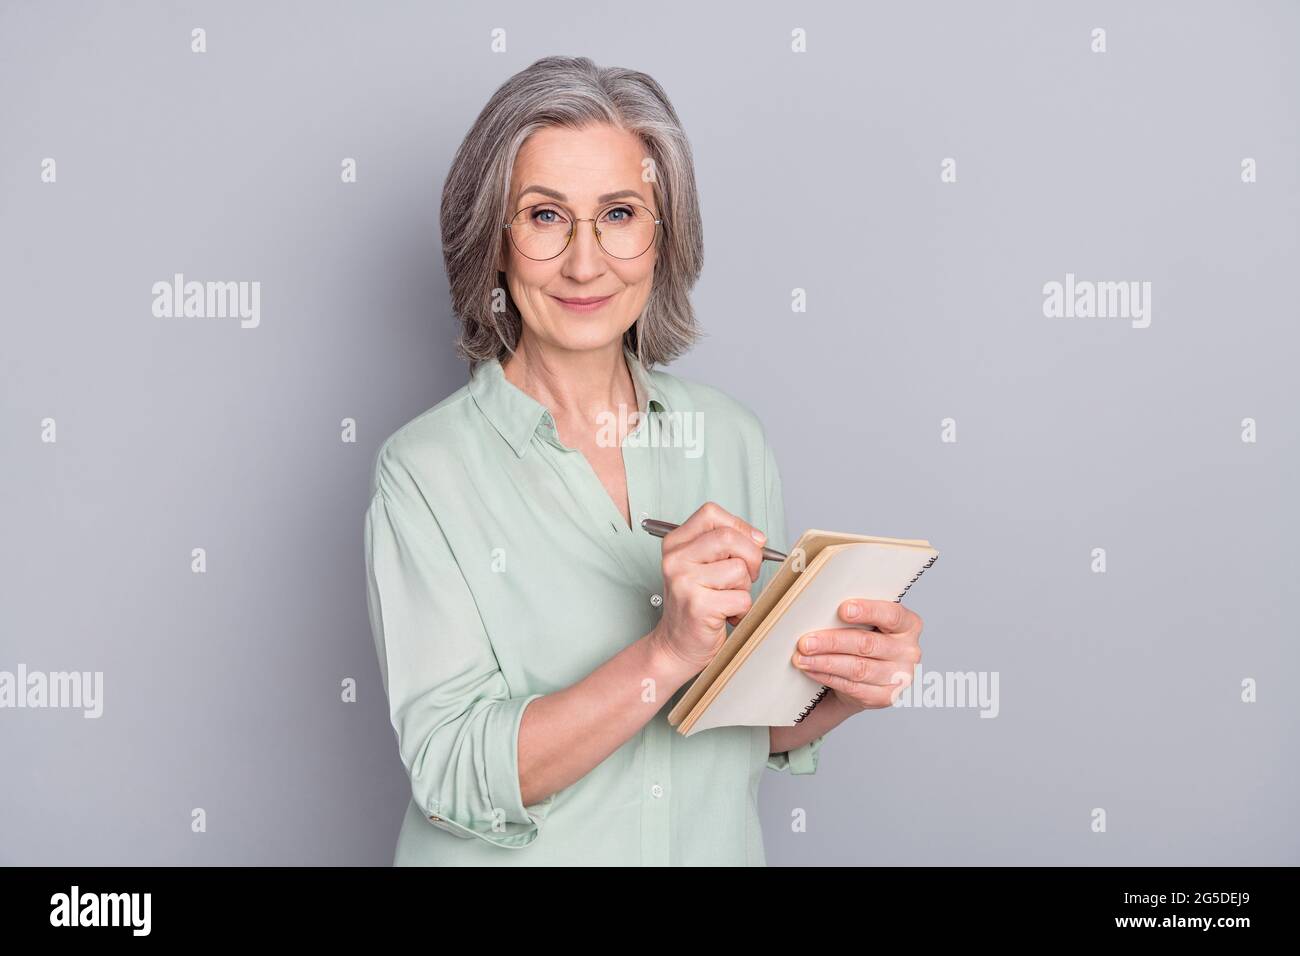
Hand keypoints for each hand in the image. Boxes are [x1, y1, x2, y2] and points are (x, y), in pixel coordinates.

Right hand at [649, 502, 766, 672]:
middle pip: (729, 537)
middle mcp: (675, 559)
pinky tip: (727, 615)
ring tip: (728, 598)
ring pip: (738, 569)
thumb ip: (724, 545)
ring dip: (744, 587)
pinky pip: (741, 598)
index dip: (739, 526)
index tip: (750, 543)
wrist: (676, 645)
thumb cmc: (696, 604)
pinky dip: (742, 609)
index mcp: (675, 543)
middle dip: (750, 556)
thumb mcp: (702, 565)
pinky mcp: (698, 606)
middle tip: (747, 575)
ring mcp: (684, 582)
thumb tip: (759, 539)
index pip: (711, 513)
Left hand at [791, 599, 923, 711]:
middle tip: (806, 642)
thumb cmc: (865, 638)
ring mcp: (900, 677)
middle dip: (832, 642)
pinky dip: (828, 678)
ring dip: (825, 663)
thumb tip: (819, 609)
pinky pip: (853, 687)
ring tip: (802, 658)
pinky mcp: (886, 697)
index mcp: (909, 625)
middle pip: (867, 644)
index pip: (892, 615)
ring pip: (858, 668)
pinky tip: (812, 670)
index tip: (842, 609)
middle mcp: (909, 651)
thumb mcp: (866, 622)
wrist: (868, 675)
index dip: (868, 611)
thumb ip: (853, 614)